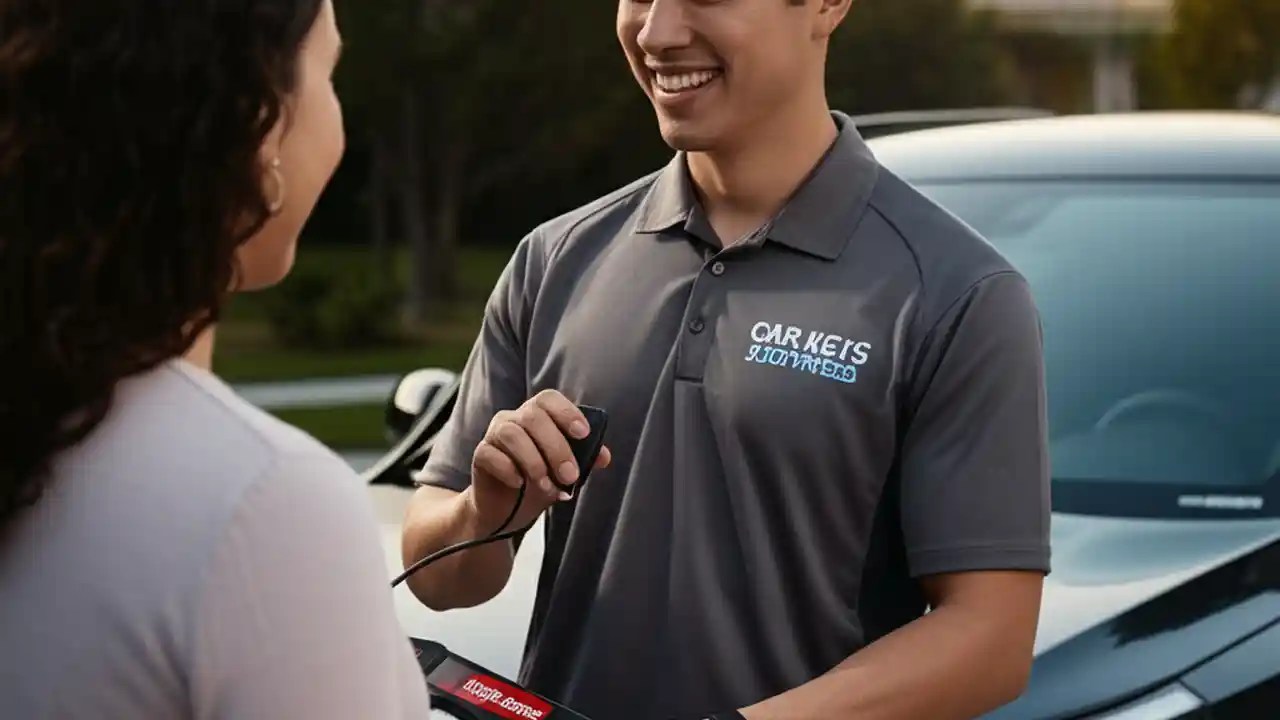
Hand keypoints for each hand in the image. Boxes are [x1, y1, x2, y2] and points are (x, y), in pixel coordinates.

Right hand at [468, 389, 611, 531]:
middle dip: (556, 447)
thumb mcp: (566, 472)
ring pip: (512, 434)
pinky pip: (490, 454)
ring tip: (547, 486)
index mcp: (538, 415)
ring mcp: (494, 434)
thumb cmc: (538, 482)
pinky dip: (508, 469)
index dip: (567, 412)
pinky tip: (520, 484)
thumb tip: (604, 457)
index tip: (583, 434)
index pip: (549, 399)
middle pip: (533, 418)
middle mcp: (514, 418)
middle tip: (570, 475)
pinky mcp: (480, 454)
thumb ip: (584, 460)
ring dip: (534, 462)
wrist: (506, 509)